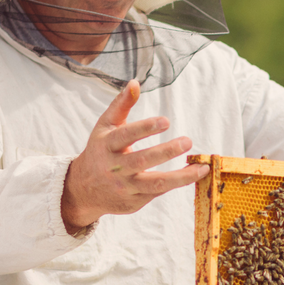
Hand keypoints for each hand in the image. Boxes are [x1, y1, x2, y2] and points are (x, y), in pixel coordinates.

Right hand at [61, 80, 209, 231]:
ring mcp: (124, 187)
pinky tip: (193, 174)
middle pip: (141, 161)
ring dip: (180, 177)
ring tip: (200, 168)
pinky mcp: (133, 202)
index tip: (166, 121)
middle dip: (166, 151)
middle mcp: (114, 168)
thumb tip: (135, 82)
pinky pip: (158, 193)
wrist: (83, 189)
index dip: (145, 128)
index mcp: (106, 146)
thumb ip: (121, 105)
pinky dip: (176, 183)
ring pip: (155, 183)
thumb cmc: (99, 151)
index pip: (125, 136)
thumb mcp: (104, 127)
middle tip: (187, 141)